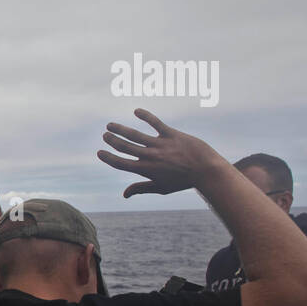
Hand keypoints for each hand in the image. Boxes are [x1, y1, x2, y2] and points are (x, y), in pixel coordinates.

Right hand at [97, 109, 225, 197]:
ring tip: (110, 125)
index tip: (100, 152)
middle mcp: (150, 156)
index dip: (108, 158)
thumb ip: (141, 189)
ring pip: (135, 135)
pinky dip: (145, 116)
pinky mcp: (172, 134)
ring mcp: (160, 144)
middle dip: (112, 141)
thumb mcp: (161, 188)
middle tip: (105, 135)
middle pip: (124, 147)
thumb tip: (124, 194)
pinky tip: (136, 111)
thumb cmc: (184, 181)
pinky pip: (155, 123)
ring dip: (120, 129)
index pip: (121, 163)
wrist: (206, 171)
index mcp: (146, 170)